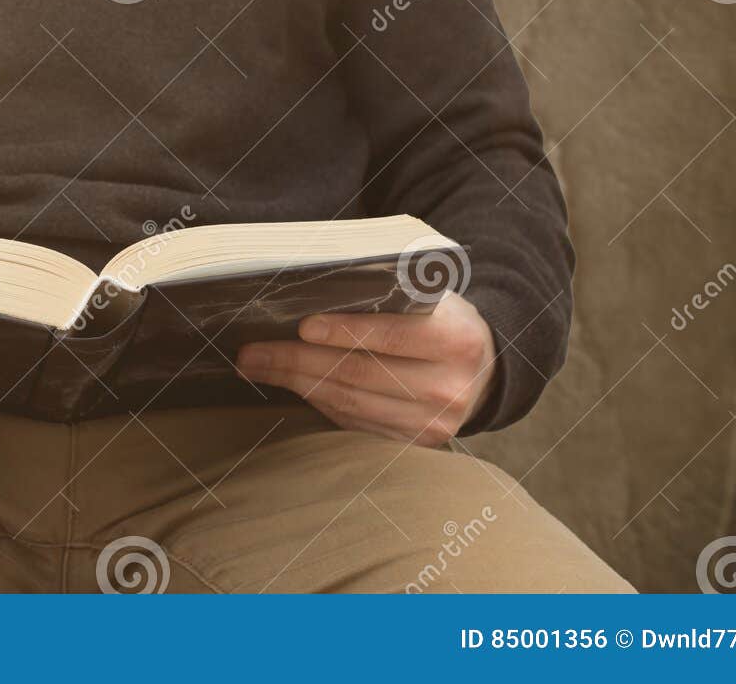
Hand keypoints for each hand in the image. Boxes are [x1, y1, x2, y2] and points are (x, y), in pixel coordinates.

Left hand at [235, 291, 495, 445]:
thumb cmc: (441, 320)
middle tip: (252, 352)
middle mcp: (449, 388)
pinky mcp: (415, 444)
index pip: (391, 336)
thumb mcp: (431, 298)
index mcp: (457, 339)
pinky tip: (291, 385)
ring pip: (350, 403)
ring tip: (258, 367)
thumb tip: (311, 290)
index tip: (301, 325)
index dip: (344, 331)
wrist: (484, 368)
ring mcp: (434, 424)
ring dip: (297, 384)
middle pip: (359, 374)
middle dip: (297, 361)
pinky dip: (318, 402)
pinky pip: (354, 423)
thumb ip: (389, 294)